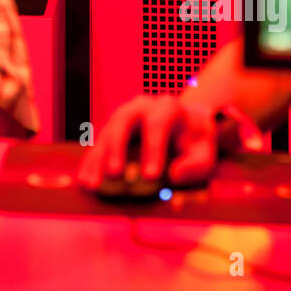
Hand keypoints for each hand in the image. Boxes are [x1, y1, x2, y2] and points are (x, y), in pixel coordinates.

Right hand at [79, 95, 219, 189]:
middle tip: (114, 174)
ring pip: (105, 132)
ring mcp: (123, 116)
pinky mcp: (112, 130)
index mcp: (167, 108)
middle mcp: (140, 107)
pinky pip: (98, 143)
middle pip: (122, 120)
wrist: (185, 125)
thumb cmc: (195, 141)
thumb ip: (196, 164)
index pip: (157, 124)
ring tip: (91, 183)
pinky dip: (91, 162)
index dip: (153, 149)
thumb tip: (174, 175)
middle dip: (116, 148)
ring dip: (97, 158)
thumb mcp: (205, 151)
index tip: (150, 176)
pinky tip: (85, 180)